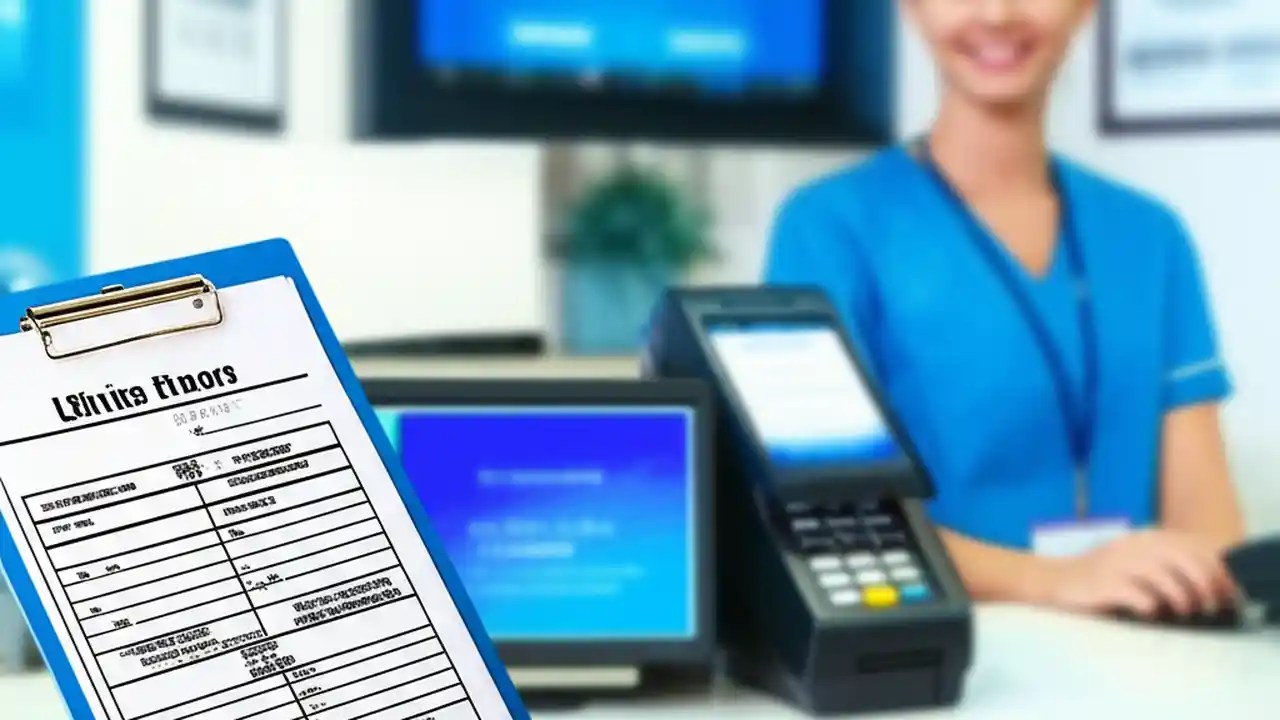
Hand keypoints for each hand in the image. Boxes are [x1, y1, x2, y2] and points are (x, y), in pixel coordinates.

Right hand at [1029, 530, 1237, 617]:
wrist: (1054, 581)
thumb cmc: (1102, 578)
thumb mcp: (1135, 562)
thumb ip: (1167, 563)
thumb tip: (1211, 582)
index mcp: (1144, 539)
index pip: (1190, 545)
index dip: (1214, 567)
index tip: (1225, 590)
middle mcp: (1132, 546)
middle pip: (1181, 558)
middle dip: (1203, 583)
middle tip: (1209, 605)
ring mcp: (1117, 564)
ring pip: (1162, 575)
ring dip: (1181, 596)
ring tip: (1185, 611)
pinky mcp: (1104, 584)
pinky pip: (1137, 594)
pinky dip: (1150, 606)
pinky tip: (1150, 613)